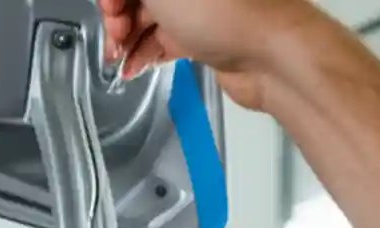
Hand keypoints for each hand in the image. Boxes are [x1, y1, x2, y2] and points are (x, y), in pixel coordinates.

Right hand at [98, 0, 320, 109]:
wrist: (270, 53)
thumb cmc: (223, 10)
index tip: (110, 10)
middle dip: (117, 16)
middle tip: (115, 37)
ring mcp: (196, 6)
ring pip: (147, 18)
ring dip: (126, 39)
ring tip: (118, 59)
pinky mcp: (201, 35)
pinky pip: (162, 41)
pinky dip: (145, 54)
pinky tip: (133, 68)